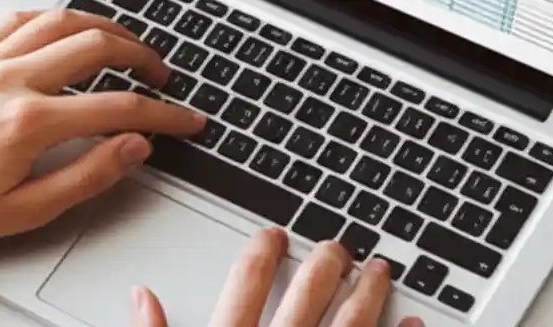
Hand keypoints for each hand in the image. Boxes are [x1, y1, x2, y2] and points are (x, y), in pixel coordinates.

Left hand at [0, 9, 206, 270]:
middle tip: (162, 74)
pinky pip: (20, 19)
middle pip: (97, 47)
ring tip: (128, 43)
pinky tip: (69, 28)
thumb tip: (134, 147)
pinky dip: (55, 18)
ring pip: (62, 21)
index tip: (186, 120)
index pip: (119, 107)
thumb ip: (89, 175)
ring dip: (106, 27)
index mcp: (30, 123)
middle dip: (143, 57)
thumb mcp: (26, 210)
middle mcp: (12, 81)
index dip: (164, 114)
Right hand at [131, 228, 423, 326]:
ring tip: (380, 270)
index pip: (245, 285)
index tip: (273, 234)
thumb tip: (140, 295)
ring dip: (369, 294)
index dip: (259, 252)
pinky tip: (412, 320)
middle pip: (307, 296)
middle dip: (325, 263)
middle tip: (337, 245)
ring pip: (351, 324)